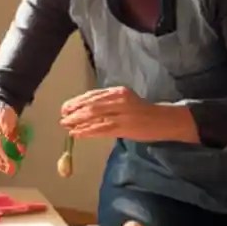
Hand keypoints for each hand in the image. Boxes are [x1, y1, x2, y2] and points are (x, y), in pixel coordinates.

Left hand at [60, 86, 174, 141]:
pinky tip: (76, 134)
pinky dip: (86, 132)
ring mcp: (121, 113)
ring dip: (76, 122)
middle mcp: (118, 99)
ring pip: (93, 116)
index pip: (93, 95)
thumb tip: (84, 109)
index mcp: (118, 91)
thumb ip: (107, 103)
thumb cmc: (143, 112)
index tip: (66, 107)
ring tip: (66, 126)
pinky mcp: (123, 127)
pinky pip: (100, 129)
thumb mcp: (125, 101)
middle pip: (90, 105)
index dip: (77, 101)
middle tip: (63, 117)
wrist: (164, 121)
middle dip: (74, 111)